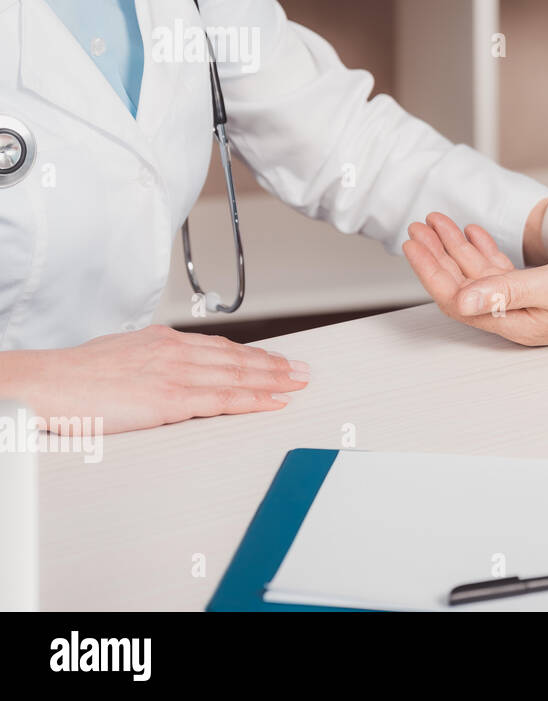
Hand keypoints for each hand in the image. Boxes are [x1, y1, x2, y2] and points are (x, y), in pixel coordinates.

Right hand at [0, 326, 310, 433]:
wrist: (49, 383)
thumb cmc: (75, 375)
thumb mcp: (121, 355)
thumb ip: (149, 361)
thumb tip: (160, 370)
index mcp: (164, 341)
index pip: (220, 347)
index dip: (253, 354)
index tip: (275, 359)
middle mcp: (176, 352)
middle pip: (238, 358)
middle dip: (275, 365)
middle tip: (303, 370)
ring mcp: (176, 374)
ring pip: (238, 376)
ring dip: (274, 381)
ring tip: (298, 384)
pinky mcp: (171, 399)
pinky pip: (224, 399)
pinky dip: (254, 400)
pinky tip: (274, 402)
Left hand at [405, 213, 547, 345]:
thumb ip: (506, 291)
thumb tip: (461, 300)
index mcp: (517, 320)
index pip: (458, 298)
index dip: (431, 270)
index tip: (413, 241)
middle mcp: (519, 316)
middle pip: (464, 286)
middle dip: (438, 254)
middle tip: (420, 224)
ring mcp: (532, 306)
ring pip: (482, 276)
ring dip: (459, 248)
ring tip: (440, 221)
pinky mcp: (546, 293)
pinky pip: (504, 272)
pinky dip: (486, 251)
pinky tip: (477, 233)